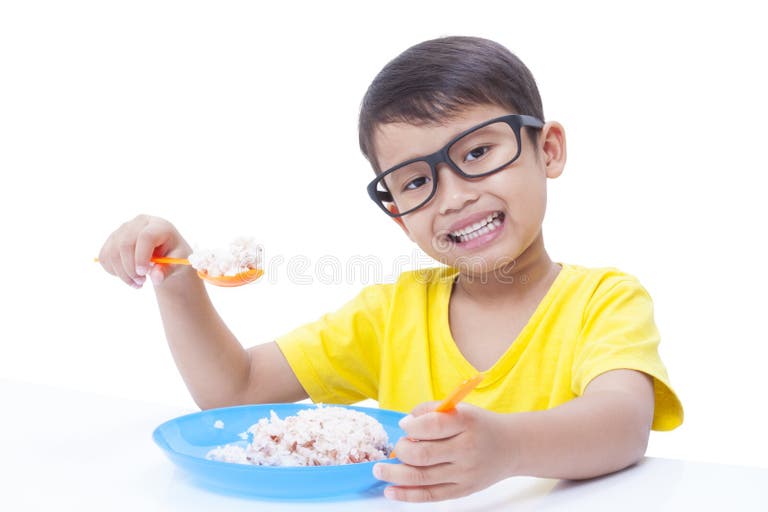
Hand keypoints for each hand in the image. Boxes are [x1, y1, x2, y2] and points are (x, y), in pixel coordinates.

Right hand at [98, 214, 191, 287]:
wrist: (164, 250)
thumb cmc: (173, 254)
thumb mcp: (178, 261)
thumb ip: (169, 269)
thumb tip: (156, 278)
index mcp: (158, 225)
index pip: (145, 237)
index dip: (141, 257)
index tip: (143, 273)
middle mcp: (138, 223)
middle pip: (125, 244)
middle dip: (131, 269)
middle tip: (142, 282)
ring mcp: (122, 229)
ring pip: (112, 252)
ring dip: (122, 273)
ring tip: (137, 282)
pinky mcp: (112, 239)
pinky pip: (105, 257)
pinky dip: (113, 271)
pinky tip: (127, 275)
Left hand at [373, 402, 516, 501]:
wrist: (512, 447)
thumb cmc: (479, 425)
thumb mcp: (460, 409)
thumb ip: (431, 411)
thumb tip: (405, 423)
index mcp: (466, 423)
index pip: (433, 425)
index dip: (412, 426)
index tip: (403, 425)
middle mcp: (467, 449)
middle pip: (424, 454)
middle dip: (401, 451)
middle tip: (395, 447)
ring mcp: (465, 473)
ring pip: (423, 477)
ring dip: (395, 474)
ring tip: (380, 470)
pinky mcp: (463, 490)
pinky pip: (431, 495)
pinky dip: (408, 495)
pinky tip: (391, 491)